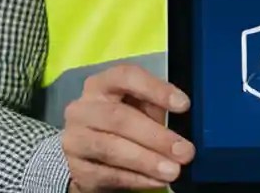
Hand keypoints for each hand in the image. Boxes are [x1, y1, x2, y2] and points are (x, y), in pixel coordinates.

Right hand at [62, 63, 195, 191]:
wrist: (86, 155)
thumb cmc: (120, 124)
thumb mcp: (137, 108)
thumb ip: (153, 107)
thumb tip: (181, 117)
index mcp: (101, 85)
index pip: (126, 77)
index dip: (155, 89)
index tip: (184, 105)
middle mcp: (82, 109)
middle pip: (119, 118)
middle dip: (156, 136)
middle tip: (184, 151)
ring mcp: (75, 140)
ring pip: (111, 149)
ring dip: (146, 161)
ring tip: (173, 170)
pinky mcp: (77, 169)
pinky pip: (109, 175)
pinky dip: (136, 179)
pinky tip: (157, 181)